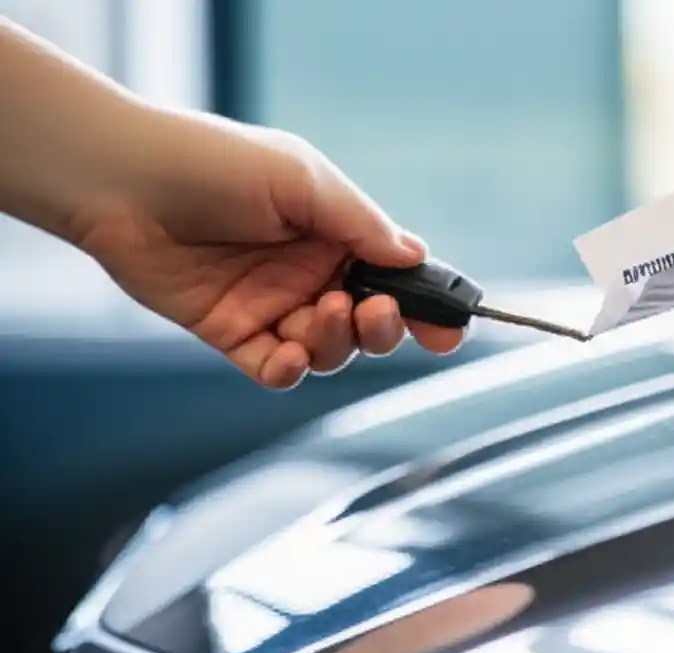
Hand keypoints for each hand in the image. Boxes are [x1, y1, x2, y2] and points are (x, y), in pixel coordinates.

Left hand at [72, 108, 463, 387]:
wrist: (124, 180)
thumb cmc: (214, 163)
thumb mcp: (303, 179)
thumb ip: (362, 224)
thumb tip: (416, 257)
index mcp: (337, 233)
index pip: (397, 277)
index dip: (428, 305)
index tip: (451, 327)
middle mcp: (311, 273)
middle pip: (372, 324)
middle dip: (385, 328)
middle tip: (374, 312)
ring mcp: (273, 306)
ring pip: (330, 351)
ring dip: (337, 342)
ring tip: (319, 313)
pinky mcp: (232, 333)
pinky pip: (275, 370)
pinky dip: (289, 370)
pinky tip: (286, 354)